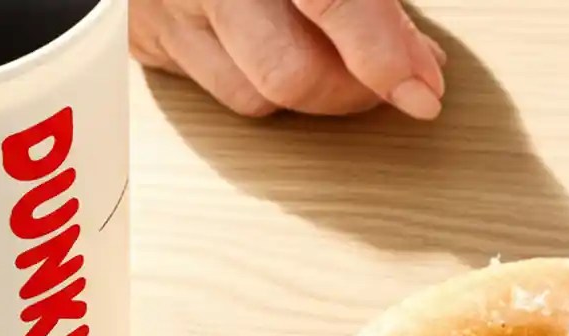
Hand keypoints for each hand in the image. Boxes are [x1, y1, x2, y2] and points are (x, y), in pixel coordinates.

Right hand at [130, 0, 447, 119]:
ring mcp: (167, 5)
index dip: (383, 52)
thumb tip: (414, 53)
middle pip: (288, 71)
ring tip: (342, 60)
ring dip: (309, 92)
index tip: (421, 87)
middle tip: (394, 77)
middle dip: (353, 91)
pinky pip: (214, 84)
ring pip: (251, 95)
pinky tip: (275, 41)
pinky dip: (257, 74)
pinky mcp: (147, 35)